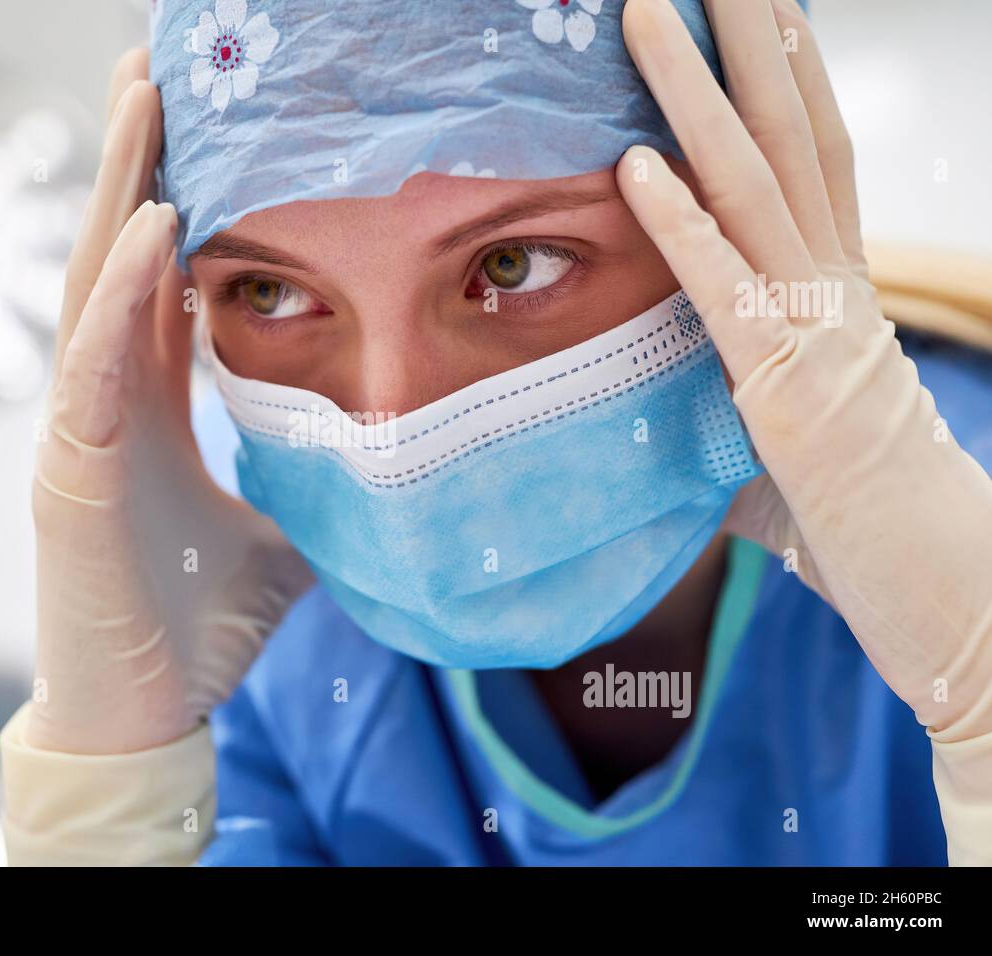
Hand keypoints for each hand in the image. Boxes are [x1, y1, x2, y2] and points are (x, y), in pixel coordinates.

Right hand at [26, 51, 311, 754]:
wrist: (147, 711)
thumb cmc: (200, 622)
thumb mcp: (283, 534)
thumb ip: (319, 484)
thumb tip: (402, 463)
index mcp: (152, 407)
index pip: (161, 282)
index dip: (179, 201)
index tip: (211, 126)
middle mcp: (109, 400)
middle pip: (118, 256)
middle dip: (139, 160)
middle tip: (156, 68)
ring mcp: (81, 429)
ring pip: (91, 286)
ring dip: (119, 190)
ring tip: (144, 98)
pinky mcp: (67, 471)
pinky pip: (90, 365)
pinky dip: (118, 295)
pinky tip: (150, 227)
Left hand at [617, 0, 991, 736]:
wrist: (947, 592)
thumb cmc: (867, 521)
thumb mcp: (792, 432)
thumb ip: (742, 388)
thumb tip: (689, 383)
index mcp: (839, 289)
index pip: (814, 156)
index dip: (788, 73)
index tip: (760, 6)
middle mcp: (835, 285)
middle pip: (789, 134)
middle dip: (744, 41)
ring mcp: (814, 326)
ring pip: (753, 182)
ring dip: (694, 94)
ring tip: (645, 14)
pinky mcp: (785, 384)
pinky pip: (725, 285)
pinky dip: (681, 223)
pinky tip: (638, 165)